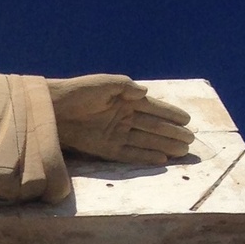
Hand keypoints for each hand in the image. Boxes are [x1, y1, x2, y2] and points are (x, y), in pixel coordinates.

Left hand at [47, 75, 193, 163]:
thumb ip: (127, 87)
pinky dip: (144, 157)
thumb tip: (146, 93)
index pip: (153, 109)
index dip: (170, 114)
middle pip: (152, 127)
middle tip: (190, 140)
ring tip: (182, 151)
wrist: (54, 108)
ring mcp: (115, 134)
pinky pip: (129, 154)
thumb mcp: (106, 83)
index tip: (187, 120)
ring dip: (163, 146)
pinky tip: (161, 160)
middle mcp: (123, 118)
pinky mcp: (105, 148)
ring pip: (145, 142)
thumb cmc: (79, 91)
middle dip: (172, 133)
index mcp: (125, 101)